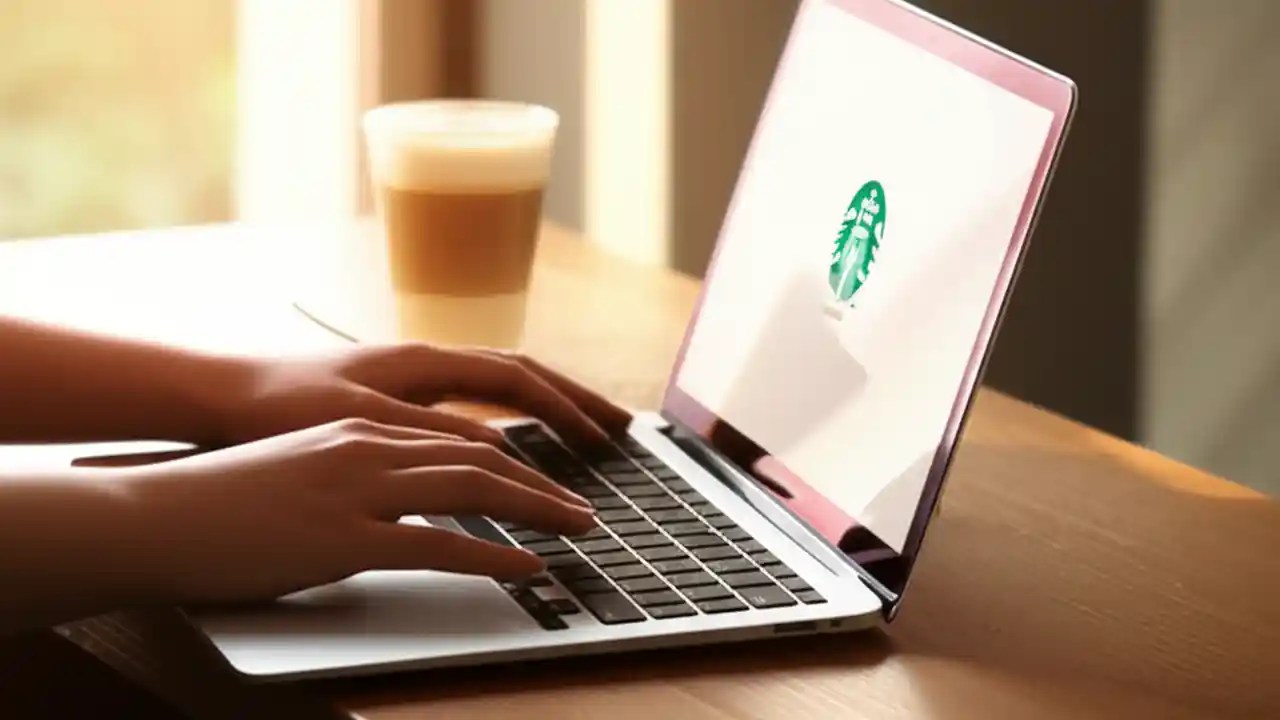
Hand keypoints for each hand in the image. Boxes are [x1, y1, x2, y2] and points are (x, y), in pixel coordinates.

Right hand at [118, 418, 596, 604]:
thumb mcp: (303, 474)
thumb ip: (356, 482)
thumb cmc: (223, 503)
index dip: (516, 463)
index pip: (458, 442)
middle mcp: (368, 449)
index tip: (551, 483)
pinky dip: (492, 557)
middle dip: (544, 485)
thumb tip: (396, 509)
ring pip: (473, 490)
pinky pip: (439, 546)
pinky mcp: (344, 537)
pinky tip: (525, 569)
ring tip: (578, 530)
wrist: (157, 516)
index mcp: (361, 433)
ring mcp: (358, 490)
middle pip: (481, 460)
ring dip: (537, 511)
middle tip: (585, 510)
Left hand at [217, 344, 630, 446]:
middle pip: (524, 374)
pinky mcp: (399, 396)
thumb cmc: (279, 405)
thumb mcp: (358, 423)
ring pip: (501, 385)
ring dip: (549, 407)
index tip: (602, 439)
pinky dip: (513, 417)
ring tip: (587, 432)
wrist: (221, 395)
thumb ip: (430, 435)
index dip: (566, 410)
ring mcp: (415, 376)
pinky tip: (521, 438)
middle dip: (576, 399)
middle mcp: (427, 361)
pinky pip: (476, 402)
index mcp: (424, 362)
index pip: (518, 380)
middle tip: (622, 427)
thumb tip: (502, 448)